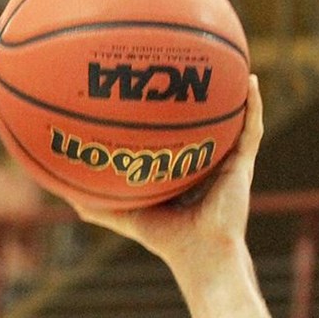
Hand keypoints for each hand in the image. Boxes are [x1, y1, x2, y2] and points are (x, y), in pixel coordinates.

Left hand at [69, 75, 263, 271]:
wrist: (198, 253)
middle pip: (202, 125)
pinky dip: (253, 105)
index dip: (168, 119)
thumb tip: (65, 197)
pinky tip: (252, 81)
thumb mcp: (127, 217)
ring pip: (232, 121)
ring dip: (232, 93)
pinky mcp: (243, 165)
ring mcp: (227, 163)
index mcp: (183, 174)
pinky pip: (251, 128)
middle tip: (186, 68)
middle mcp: (206, 165)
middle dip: (198, 99)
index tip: (153, 92)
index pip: (176, 141)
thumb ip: (99, 207)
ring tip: (226, 64)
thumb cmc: (165, 240)